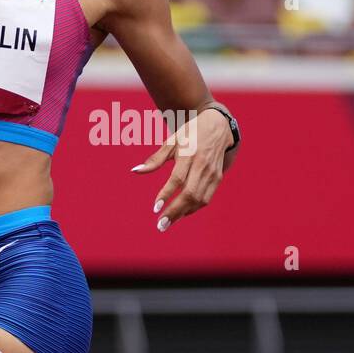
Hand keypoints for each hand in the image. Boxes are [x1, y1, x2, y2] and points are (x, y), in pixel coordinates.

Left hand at [131, 107, 232, 231]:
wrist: (218, 127)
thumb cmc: (190, 133)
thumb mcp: (171, 141)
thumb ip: (154, 159)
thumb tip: (135, 171)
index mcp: (189, 153)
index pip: (177, 178)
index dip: (166, 194)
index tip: (155, 208)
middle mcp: (202, 165)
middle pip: (189, 193)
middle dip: (174, 212)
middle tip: (160, 225)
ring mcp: (212, 173)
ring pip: (199, 200)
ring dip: (183, 214)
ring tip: (167, 222)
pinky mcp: (217, 179)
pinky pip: (206, 199)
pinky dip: (193, 209)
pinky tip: (181, 213)